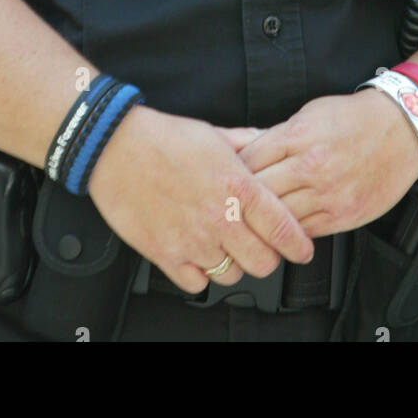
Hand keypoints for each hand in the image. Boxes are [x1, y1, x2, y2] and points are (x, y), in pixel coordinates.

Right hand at [88, 105, 313, 293]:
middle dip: (266, 256)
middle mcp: (220, 217)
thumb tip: (269, 140)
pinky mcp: (165, 254)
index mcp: (238, 185)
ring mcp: (193, 239)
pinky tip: (197, 255)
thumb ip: (247, 143)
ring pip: (232, 275)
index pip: (283, 228)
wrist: (116, 147)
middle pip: (262, 262)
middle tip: (259, 246)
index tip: (302, 249)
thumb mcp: (215, 134)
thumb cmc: (164, 137)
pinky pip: (197, 284)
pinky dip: (200, 274)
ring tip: (223, 246)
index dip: (298, 244)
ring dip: (232, 264)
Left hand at [224, 90, 417, 237]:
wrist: (401, 129)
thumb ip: (278, 135)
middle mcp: (311, 166)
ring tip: (245, 224)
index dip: (230, 171)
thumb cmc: (353, 118)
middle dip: (238, 201)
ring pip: (279, 218)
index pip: (248, 160)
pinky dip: (287, 232)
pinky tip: (277, 230)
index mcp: (298, 136)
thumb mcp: (309, 114)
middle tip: (223, 207)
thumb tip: (244, 151)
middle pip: (258, 193)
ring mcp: (327, 195)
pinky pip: (303, 232)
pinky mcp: (342, 216)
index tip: (220, 178)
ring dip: (261, 223)